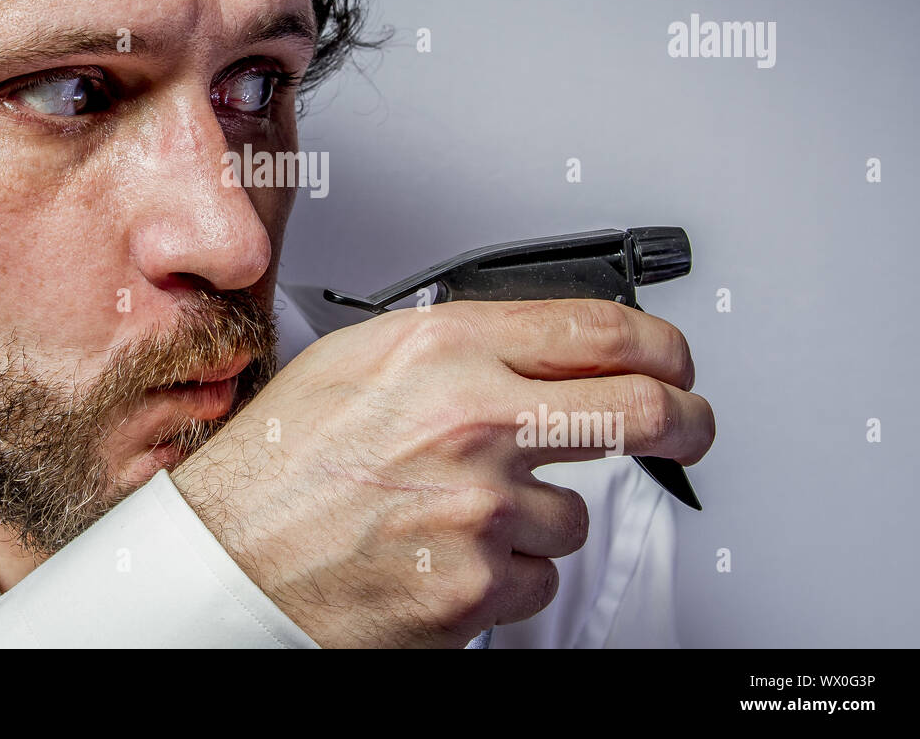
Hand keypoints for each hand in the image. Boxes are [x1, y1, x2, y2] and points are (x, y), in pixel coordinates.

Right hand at [170, 297, 713, 647]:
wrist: (231, 559)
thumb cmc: (279, 462)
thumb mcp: (357, 361)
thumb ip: (451, 345)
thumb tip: (529, 345)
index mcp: (443, 349)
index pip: (600, 331)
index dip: (661, 345)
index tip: (674, 362)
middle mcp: (472, 419)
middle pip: (643, 410)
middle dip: (686, 420)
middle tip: (688, 426)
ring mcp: (481, 507)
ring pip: (578, 514)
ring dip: (539, 516)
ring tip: (459, 513)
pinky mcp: (479, 587)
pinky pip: (537, 579)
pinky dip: (505, 572)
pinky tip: (444, 554)